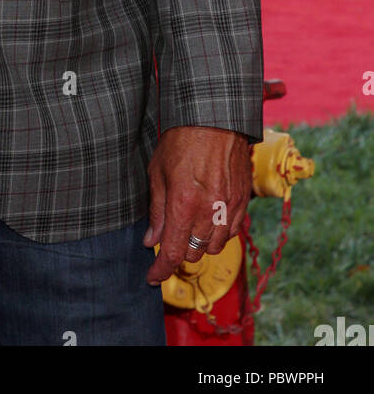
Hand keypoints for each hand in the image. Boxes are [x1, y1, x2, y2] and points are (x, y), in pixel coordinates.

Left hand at [143, 126, 251, 285]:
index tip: (152, 277)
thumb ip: (156, 210)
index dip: (160, 270)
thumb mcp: (158, 172)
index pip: (172, 252)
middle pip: (193, 253)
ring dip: (199, 244)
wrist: (215, 116)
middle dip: (178, 252)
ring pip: (214, 247)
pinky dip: (218, 233)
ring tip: (188, 227)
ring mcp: (229, 208)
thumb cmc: (181, 139)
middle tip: (167, 240)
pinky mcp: (243, 201)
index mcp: (183, 204)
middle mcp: (208, 211)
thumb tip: (150, 240)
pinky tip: (208, 219)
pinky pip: (231, 232)